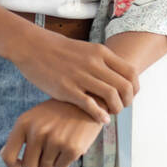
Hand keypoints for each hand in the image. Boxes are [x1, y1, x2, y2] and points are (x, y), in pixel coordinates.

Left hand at [1, 98, 106, 166]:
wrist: (86, 104)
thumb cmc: (56, 114)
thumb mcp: (34, 118)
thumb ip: (19, 136)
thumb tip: (3, 155)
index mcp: (24, 123)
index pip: (8, 156)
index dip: (12, 165)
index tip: (18, 164)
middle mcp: (37, 131)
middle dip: (36, 163)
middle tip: (45, 152)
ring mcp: (55, 140)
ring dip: (51, 161)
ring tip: (59, 144)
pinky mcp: (72, 148)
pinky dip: (64, 161)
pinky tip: (69, 145)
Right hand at [12, 26, 139, 125]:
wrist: (31, 46)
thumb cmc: (57, 49)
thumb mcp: (85, 49)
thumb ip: (101, 61)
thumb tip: (116, 76)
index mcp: (100, 52)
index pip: (131, 73)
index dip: (134, 89)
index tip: (128, 96)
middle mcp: (94, 63)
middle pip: (125, 87)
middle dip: (126, 102)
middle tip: (120, 107)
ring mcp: (80, 76)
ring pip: (111, 97)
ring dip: (115, 109)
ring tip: (110, 114)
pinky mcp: (66, 88)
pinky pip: (91, 105)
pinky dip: (100, 115)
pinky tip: (101, 119)